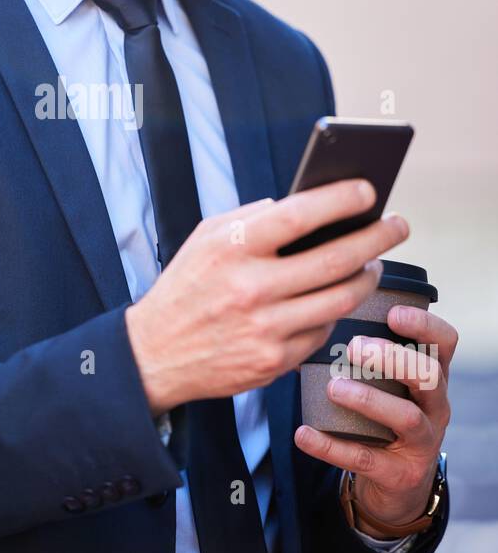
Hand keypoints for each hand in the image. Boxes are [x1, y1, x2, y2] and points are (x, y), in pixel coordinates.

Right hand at [125, 177, 409, 414]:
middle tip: (398, 226)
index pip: (298, 215)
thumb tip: (308, 204)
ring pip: (340, 300)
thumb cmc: (186, 287)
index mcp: (233, 249)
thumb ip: (252, 217)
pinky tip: (334, 299)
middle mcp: (251, 288)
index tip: (369, 190)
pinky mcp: (274, 362)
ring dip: (366, 278)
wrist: (154, 355)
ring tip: (374, 263)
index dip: (340, 200)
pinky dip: (334, 312)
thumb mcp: (205, 239)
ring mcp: (265, 329)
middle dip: (377, 239)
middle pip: (334, 260)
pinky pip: (322, 332)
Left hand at [294, 307, 456, 527]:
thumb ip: (368, 359)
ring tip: (334, 388)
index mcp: (433, 378)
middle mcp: (435, 407)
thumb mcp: (391, 387)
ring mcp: (422, 442)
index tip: (393, 313)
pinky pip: (365, 459)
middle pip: (429, 376)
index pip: (445, 344)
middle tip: (354, 347)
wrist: (400, 483)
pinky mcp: (400, 474)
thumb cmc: (388, 419)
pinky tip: (304, 434)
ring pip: (406, 417)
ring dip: (368, 399)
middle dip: (393, 358)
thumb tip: (314, 328)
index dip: (425, 325)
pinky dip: (331, 446)